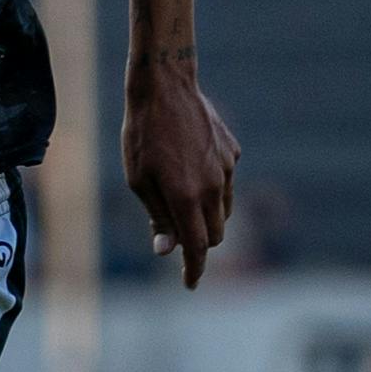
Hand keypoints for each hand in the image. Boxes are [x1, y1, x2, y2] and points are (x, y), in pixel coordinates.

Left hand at [121, 57, 242, 286]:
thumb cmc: (142, 135)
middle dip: (199, 244)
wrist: (165, 87)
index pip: (197, 248)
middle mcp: (213, 186)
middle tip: (175, 235)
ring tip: (181, 200)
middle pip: (215, 234)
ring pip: (224, 210)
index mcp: (186, 197)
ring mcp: (227, 168)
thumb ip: (157, 217)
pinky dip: (212, 188)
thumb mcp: (138, 180)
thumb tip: (166, 250)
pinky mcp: (232, 151)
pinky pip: (226, 181)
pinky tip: (191, 167)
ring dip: (207, 217)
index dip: (194, 270)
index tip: (190, 284)